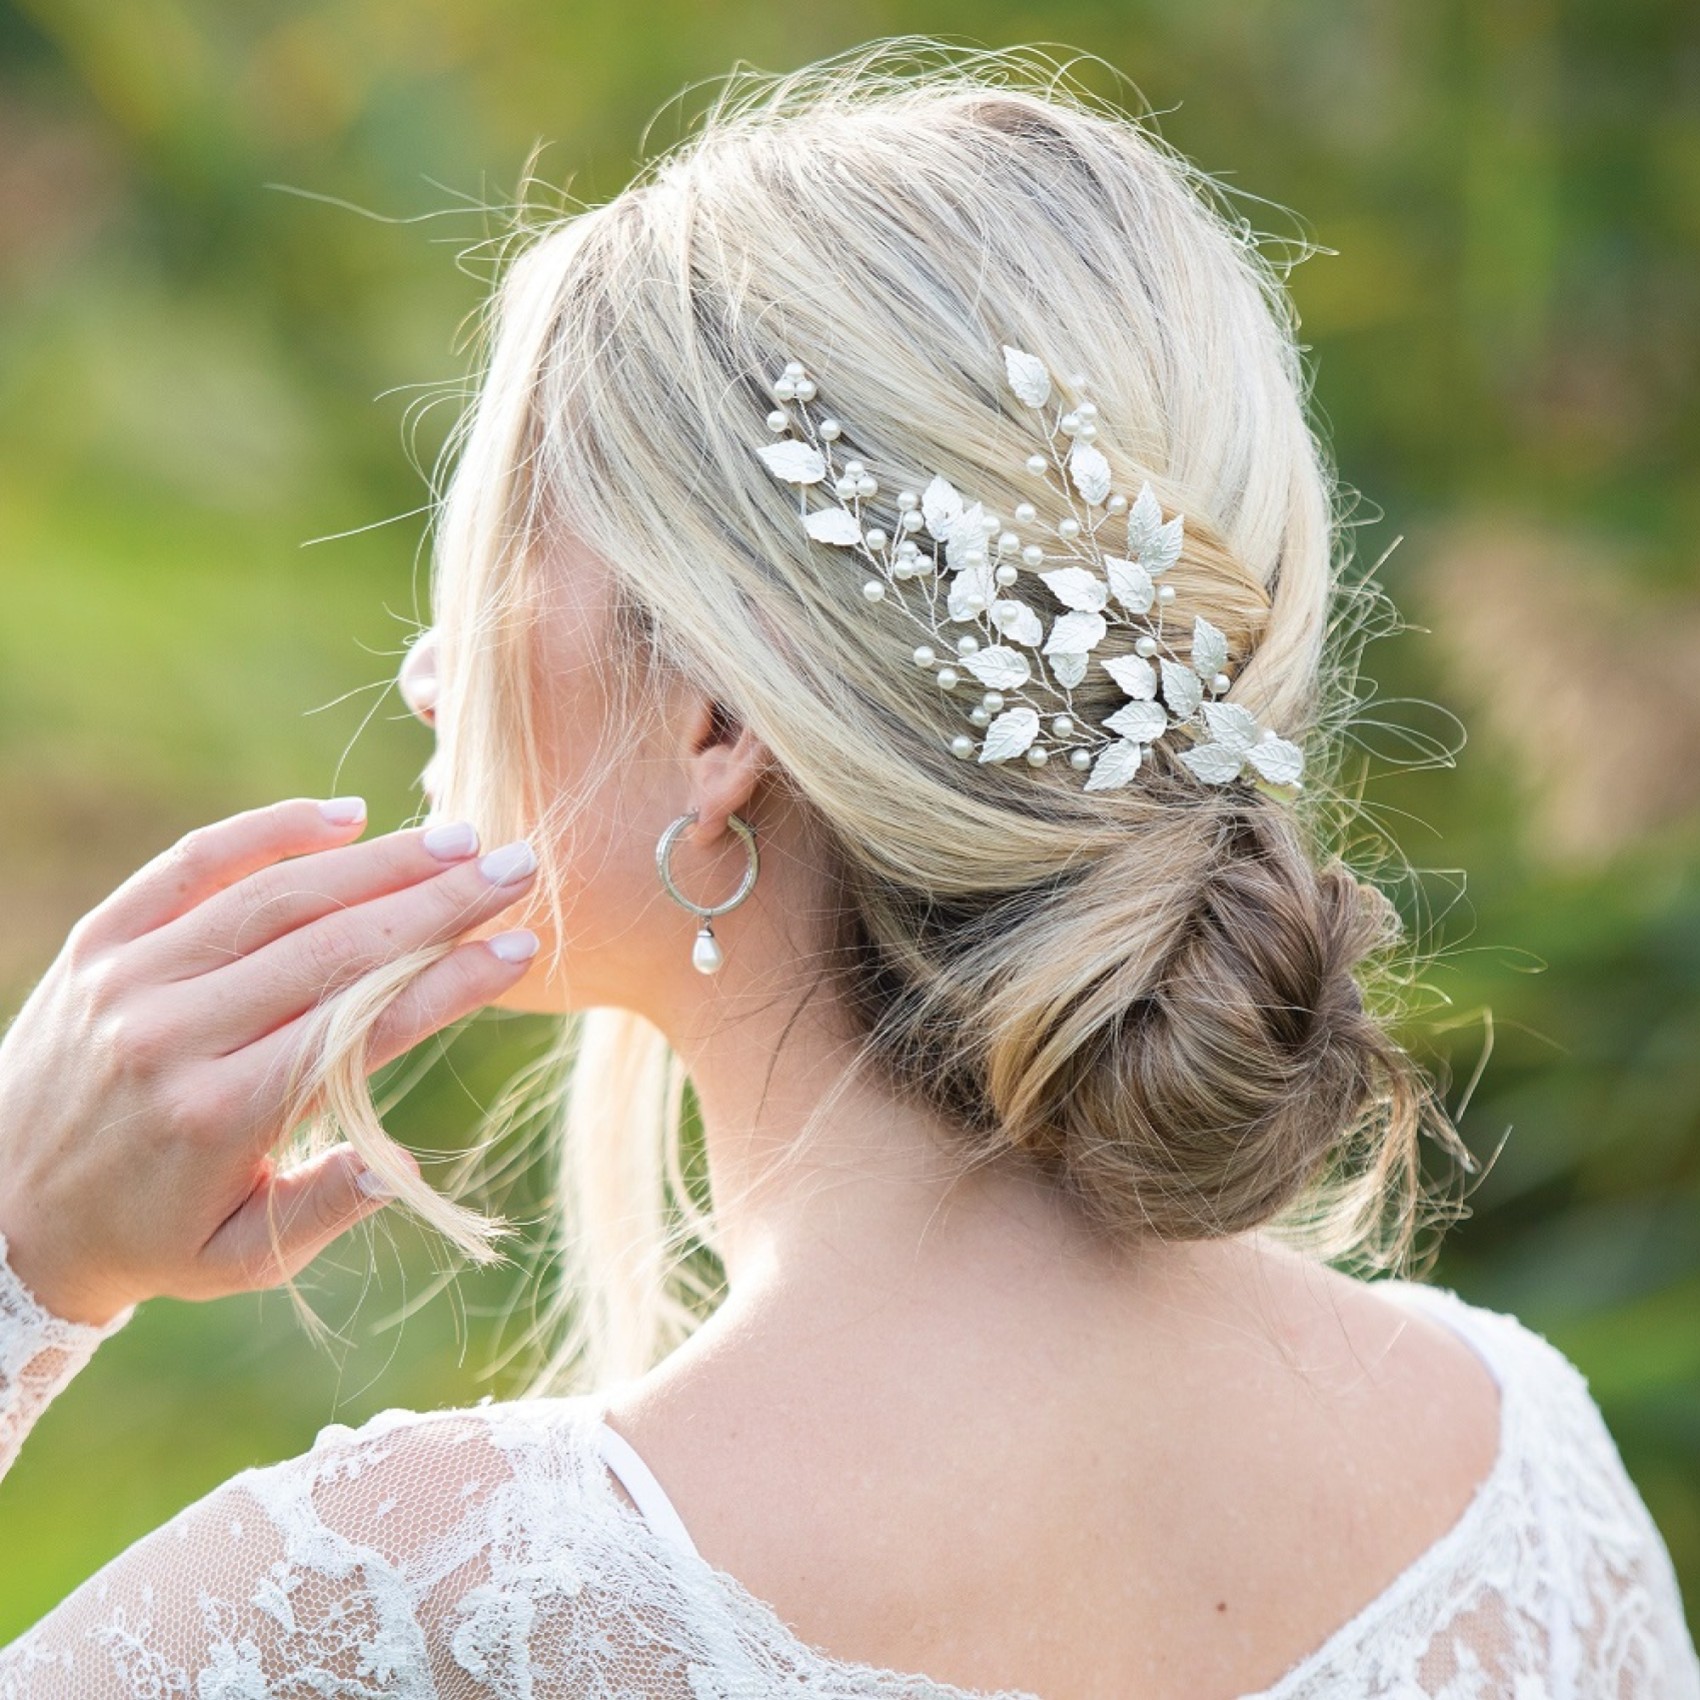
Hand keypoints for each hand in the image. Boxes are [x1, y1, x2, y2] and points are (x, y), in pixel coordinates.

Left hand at [0, 797, 540, 1328]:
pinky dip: (271, 832)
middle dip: (438, 904)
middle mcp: (174, 1037)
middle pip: (333, 948)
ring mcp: (131, 980)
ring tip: (459, 841)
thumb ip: (322, 1213)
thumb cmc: (145, 1239)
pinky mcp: (98, 942)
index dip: (450, 985)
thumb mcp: (239, 1261)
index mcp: (219, 1117)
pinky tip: (344, 815)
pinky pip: (192, 865)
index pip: (360, 1029)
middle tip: (516, 869)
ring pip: (277, 899)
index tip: (519, 950)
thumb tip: (395, 1164)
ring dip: (379, 862)